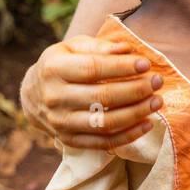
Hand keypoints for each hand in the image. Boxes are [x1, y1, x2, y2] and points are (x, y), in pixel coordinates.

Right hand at [20, 35, 163, 149]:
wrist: (31, 96)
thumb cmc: (60, 64)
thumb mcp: (73, 47)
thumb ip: (100, 47)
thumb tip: (128, 50)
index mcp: (54, 69)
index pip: (93, 69)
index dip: (122, 67)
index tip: (146, 64)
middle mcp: (55, 97)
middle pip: (102, 97)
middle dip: (136, 90)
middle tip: (158, 82)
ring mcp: (61, 122)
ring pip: (105, 123)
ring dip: (136, 114)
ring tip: (157, 102)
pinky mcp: (69, 140)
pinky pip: (103, 142)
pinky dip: (128, 136)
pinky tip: (147, 124)